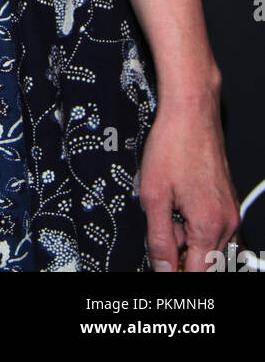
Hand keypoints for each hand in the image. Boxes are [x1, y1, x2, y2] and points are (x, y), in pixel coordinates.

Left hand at [138, 88, 240, 271]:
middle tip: (160, 230)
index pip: (197, 273)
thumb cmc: (173, 144)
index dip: (175, 273)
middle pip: (206, 263)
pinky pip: (214, 229)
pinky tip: (180, 206)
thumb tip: (162, 268)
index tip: (162, 267)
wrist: (191, 112)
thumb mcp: (153, 195)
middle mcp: (226, 222)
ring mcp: (230, 212)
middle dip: (181, 255)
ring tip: (169, 212)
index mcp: (209, 225)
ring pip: (210, 246)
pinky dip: (196, 226)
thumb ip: (158, 238)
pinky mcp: (227, 202)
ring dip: (188, 241)